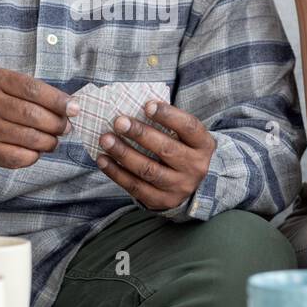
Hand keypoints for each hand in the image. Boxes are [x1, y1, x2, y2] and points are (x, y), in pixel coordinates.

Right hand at [0, 69, 76, 173]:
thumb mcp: (10, 90)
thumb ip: (38, 94)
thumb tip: (71, 108)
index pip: (33, 89)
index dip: (58, 100)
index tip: (74, 109)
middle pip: (33, 115)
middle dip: (56, 124)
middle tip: (65, 128)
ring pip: (30, 138)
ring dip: (49, 142)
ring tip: (52, 140)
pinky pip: (21, 156)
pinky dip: (34, 156)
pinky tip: (35, 151)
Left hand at [95, 101, 214, 209]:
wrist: (191, 185)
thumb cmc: (182, 149)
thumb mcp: (185, 136)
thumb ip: (168, 122)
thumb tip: (135, 105)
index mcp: (203, 145)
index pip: (188, 127)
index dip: (168, 115)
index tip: (147, 105)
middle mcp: (195, 167)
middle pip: (165, 149)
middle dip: (139, 134)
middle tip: (119, 122)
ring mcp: (179, 187)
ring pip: (148, 170)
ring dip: (124, 153)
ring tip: (106, 139)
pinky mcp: (161, 200)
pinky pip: (136, 187)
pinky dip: (116, 173)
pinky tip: (103, 159)